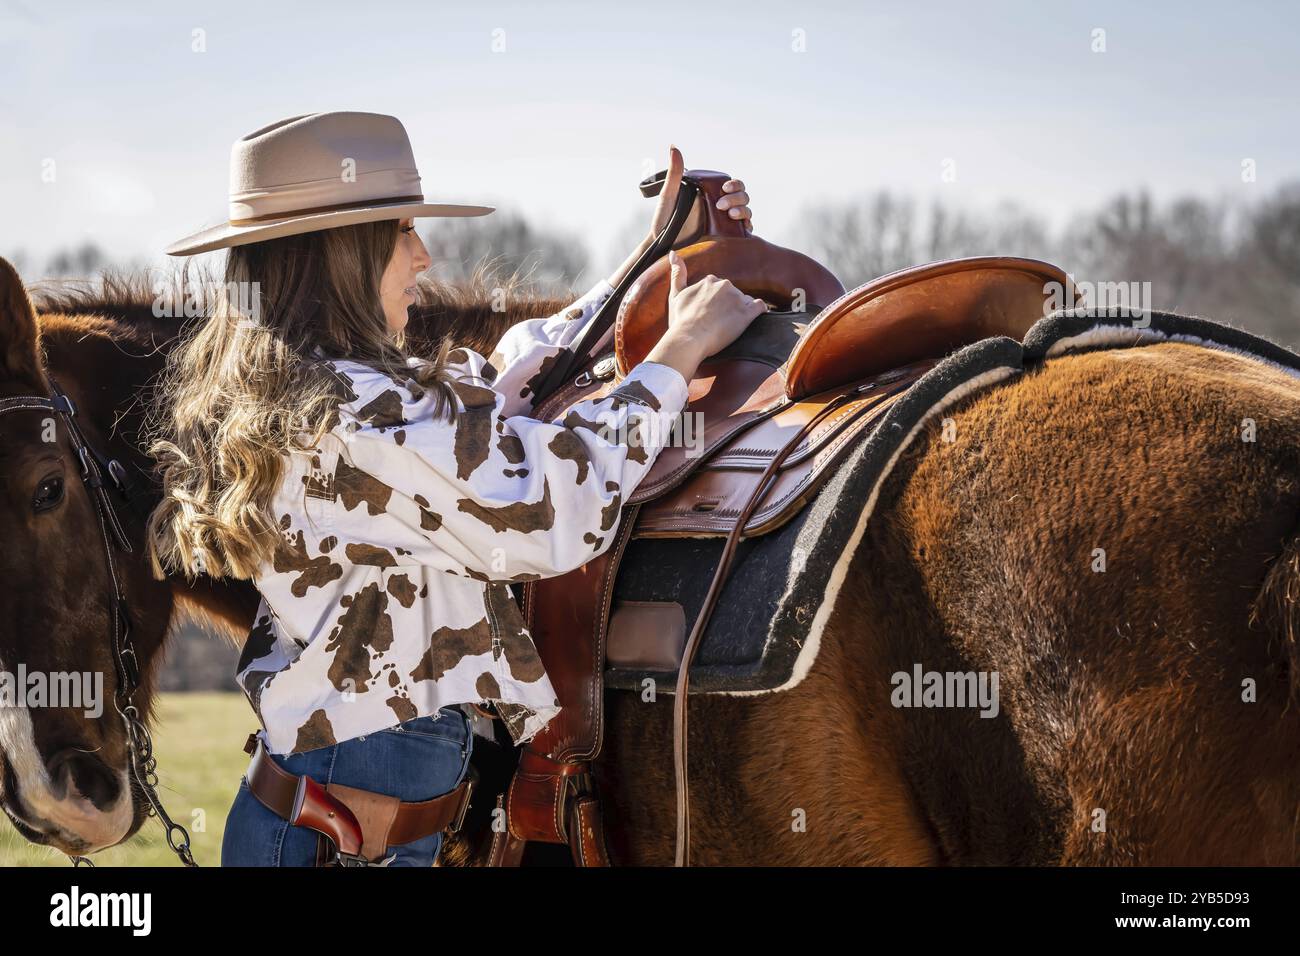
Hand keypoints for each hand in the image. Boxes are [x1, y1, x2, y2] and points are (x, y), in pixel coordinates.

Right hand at [643, 249, 768, 382]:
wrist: (689, 338)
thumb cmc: (681, 320)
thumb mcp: (675, 294)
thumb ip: (677, 273)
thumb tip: (673, 252)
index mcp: (710, 280)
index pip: (720, 287)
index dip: (717, 302)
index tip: (712, 313)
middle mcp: (725, 285)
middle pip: (733, 294)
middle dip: (729, 305)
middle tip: (720, 322)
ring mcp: (737, 298)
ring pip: (745, 300)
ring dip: (741, 310)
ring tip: (730, 325)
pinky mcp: (746, 313)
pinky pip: (760, 307)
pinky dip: (759, 311)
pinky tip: (752, 318)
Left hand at [647, 145, 752, 245]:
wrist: (664, 245)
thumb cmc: (664, 220)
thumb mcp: (669, 195)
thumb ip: (674, 173)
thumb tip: (673, 147)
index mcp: (711, 194)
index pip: (732, 185)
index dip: (735, 184)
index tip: (725, 188)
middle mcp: (720, 207)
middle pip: (742, 197)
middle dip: (738, 198)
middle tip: (720, 205)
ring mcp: (724, 223)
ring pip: (746, 212)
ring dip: (744, 210)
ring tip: (730, 215)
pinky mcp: (725, 238)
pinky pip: (744, 231)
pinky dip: (748, 226)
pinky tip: (742, 226)